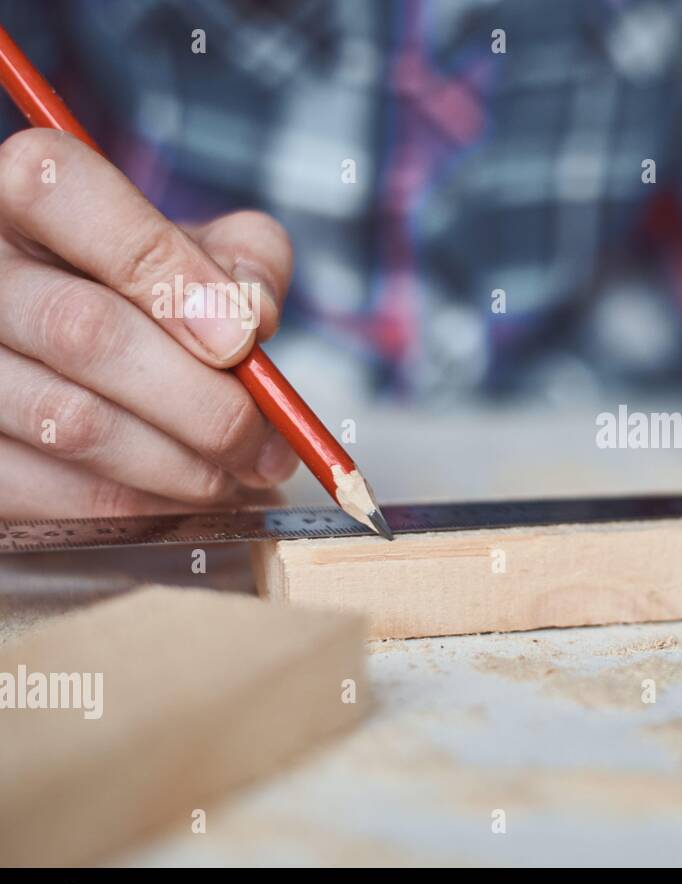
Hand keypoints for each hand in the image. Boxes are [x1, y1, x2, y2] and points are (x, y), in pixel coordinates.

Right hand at [0, 129, 297, 518]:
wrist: (66, 345)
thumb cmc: (141, 288)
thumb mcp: (197, 244)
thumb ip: (243, 256)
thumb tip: (255, 313)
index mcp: (22, 189)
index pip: (66, 191)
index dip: (166, 269)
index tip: (243, 340)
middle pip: (83, 330)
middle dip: (204, 403)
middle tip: (267, 446)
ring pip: (71, 422)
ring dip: (180, 467)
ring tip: (239, 478)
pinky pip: (47, 490)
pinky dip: (134, 506)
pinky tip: (180, 499)